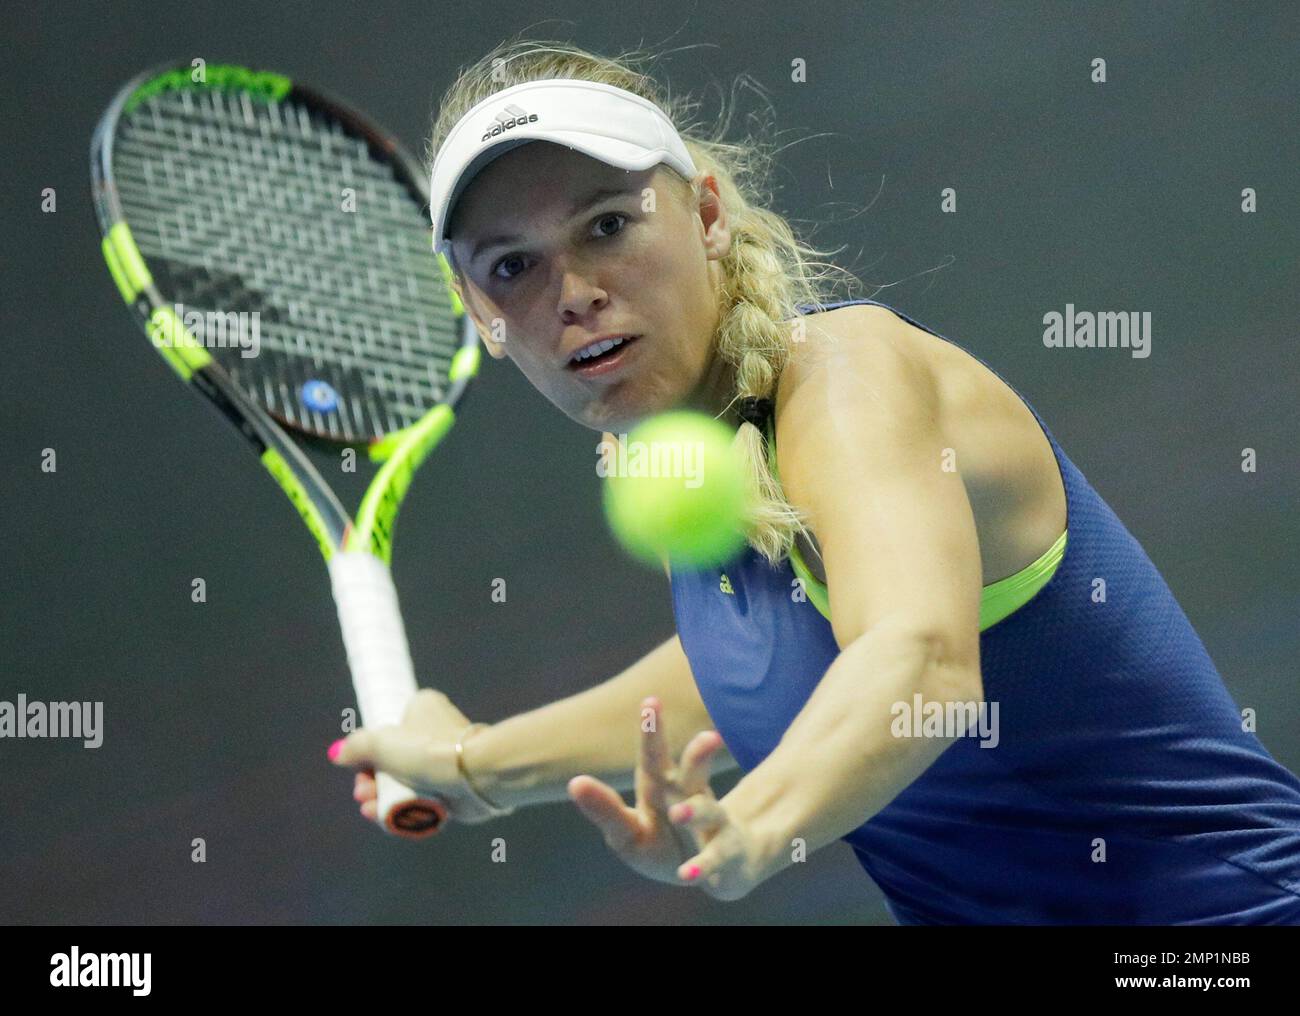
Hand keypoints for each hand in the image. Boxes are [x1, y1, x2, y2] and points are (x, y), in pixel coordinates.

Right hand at [329, 688, 500, 827]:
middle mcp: (435, 732)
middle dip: (372, 782)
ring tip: (372, 809)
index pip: (387, 732)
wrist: (473, 775)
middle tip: (363, 794)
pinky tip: (387, 817)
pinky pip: (422, 800)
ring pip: (405, 784)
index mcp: (422, 709)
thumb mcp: (379, 742)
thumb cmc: (427, 750)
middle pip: (393, 762)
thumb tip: (338, 754)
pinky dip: (404, 809)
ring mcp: (444, 763)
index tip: (357, 770)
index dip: (368, 755)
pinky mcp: (453, 790)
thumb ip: (355, 746)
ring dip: (382, 798)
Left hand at [568, 697, 767, 899]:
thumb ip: (604, 809)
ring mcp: (711, 827)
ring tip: (677, 813)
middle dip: (698, 756)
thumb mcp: (629, 831)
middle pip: (692, 774)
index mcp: (664, 788)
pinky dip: (700, 867)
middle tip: (708, 737)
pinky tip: (686, 876)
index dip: (653, 732)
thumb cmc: (666, 843)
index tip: (650, 701)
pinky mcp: (722, 857)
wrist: (724, 866)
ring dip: (694, 812)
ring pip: (706, 813)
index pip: (655, 757)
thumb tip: (573, 781)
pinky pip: (712, 862)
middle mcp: (690, 799)